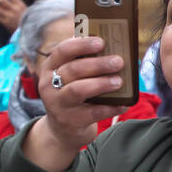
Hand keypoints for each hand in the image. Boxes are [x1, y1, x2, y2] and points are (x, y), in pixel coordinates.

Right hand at [21, 36, 126, 170]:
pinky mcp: (69, 121)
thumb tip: (112, 48)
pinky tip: (123, 104)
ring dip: (101, 84)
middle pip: (73, 70)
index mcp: (50, 67)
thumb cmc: (72, 94)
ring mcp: (57, 104)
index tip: (101, 42)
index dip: (82, 44)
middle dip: (97, 64)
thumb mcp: (70, 77)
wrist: (62, 128)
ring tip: (119, 81)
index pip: (62, 50)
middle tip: (118, 61)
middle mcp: (49, 85)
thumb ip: (83, 62)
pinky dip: (110, 108)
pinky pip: (92, 113)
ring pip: (78, 90)